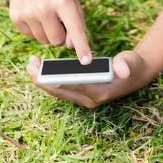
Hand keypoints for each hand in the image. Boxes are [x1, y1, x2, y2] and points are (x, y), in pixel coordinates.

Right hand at [7, 0, 91, 63]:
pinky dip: (35, 29)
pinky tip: (33, 12)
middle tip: (57, 16)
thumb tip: (70, 47)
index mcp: (63, 1)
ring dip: (47, 32)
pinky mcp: (16, 17)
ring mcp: (28, 13)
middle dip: (60, 34)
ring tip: (44, 11)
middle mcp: (45, 8)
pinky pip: (31, 36)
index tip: (86, 62)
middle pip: (57, 41)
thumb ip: (76, 21)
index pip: (75, 29)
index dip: (82, 46)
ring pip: (44, 41)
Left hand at [26, 50, 154, 107]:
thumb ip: (125, 65)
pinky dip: (49, 79)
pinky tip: (39, 68)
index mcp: (100, 92)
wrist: (133, 75)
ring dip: (43, 79)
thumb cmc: (130, 66)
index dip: (57, 80)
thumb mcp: (130, 62)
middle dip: (44, 80)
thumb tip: (121, 70)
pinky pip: (61, 89)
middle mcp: (89, 99)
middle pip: (61, 91)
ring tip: (30, 65)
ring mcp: (83, 98)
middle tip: (30, 66)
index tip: (42, 72)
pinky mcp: (80, 93)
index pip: (74, 87)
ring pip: (58, 91)